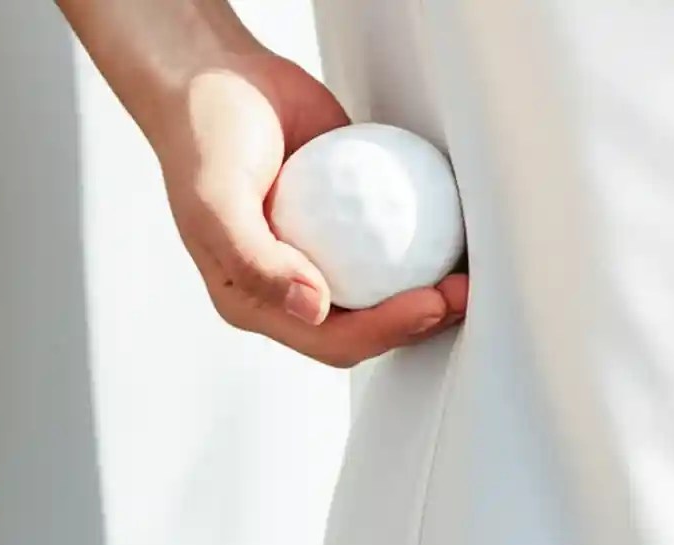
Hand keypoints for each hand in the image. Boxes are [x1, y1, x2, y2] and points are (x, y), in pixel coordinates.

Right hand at [149, 52, 467, 367]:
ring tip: (470, 271)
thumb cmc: (203, 139)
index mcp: (258, 302)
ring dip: (431, 285)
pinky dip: (425, 234)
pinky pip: (393, 233)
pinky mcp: (348, 216)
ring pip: (386, 285)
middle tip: (460, 292)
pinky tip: (455, 223)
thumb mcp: (216, 201)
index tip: (428, 301)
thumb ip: (256, 261)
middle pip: (368, 324)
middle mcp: (293, 287)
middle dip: (419, 319)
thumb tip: (314, 307)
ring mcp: (324, 253)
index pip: (332, 339)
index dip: (385, 331)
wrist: (217, 77)